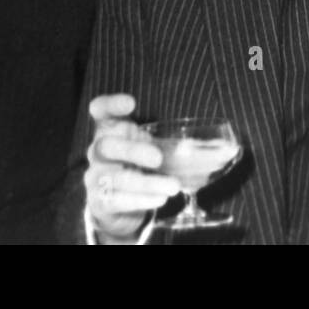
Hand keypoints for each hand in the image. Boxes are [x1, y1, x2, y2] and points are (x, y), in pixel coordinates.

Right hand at [85, 94, 181, 242]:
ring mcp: (95, 177)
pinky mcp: (99, 201)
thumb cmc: (138, 165)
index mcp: (110, 130)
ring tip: (172, 186)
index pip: (101, 111)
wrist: (120, 205)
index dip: (111, 105)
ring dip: (145, 182)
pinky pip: (116, 199)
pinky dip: (140, 199)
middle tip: (158, 158)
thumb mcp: (150, 147)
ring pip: (113, 177)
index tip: (131, 103)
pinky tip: (159, 198)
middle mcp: (97, 151)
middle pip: (105, 145)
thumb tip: (213, 151)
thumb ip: (172, 143)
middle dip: (132, 150)